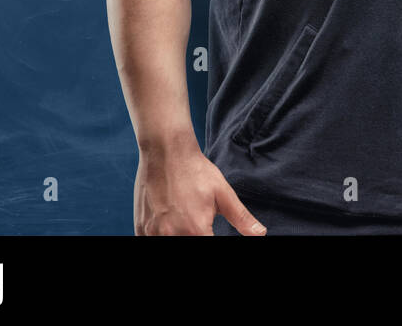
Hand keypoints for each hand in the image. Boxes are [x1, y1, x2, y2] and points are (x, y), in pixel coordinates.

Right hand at [134, 139, 266, 235]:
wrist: (165, 152)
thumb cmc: (196, 171)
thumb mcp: (223, 193)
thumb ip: (241, 218)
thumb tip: (261, 234)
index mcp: (197, 230)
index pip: (207, 248)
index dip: (211, 240)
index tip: (210, 232)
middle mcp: (173, 235)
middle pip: (188, 247)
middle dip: (197, 236)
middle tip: (196, 222)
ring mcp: (153, 233)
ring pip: (167, 245)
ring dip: (179, 236)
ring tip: (184, 221)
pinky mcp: (140, 229)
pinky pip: (149, 242)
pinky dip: (161, 237)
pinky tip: (169, 225)